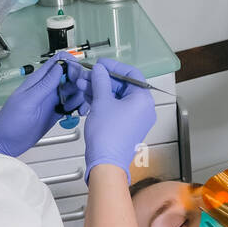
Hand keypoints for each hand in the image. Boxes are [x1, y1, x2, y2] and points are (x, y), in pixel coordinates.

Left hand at [0, 53, 83, 156]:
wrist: (6, 142)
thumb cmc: (10, 121)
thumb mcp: (28, 101)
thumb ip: (44, 85)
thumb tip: (59, 67)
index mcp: (39, 81)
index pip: (58, 62)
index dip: (71, 65)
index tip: (76, 77)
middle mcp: (47, 88)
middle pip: (71, 76)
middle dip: (79, 83)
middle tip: (76, 97)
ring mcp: (53, 100)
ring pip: (74, 90)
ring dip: (79, 97)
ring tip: (72, 108)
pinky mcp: (57, 112)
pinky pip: (72, 104)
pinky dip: (78, 107)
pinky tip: (76, 114)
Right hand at [80, 58, 156, 182]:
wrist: (106, 162)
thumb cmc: (108, 136)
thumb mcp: (101, 101)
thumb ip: (100, 81)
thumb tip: (99, 70)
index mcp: (143, 99)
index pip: (131, 74)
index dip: (114, 67)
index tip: (100, 64)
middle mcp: (144, 108)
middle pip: (124, 85)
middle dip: (103, 79)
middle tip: (88, 75)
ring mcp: (136, 118)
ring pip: (118, 97)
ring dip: (100, 90)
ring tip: (83, 85)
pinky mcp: (127, 126)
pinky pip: (116, 108)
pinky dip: (104, 101)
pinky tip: (88, 96)